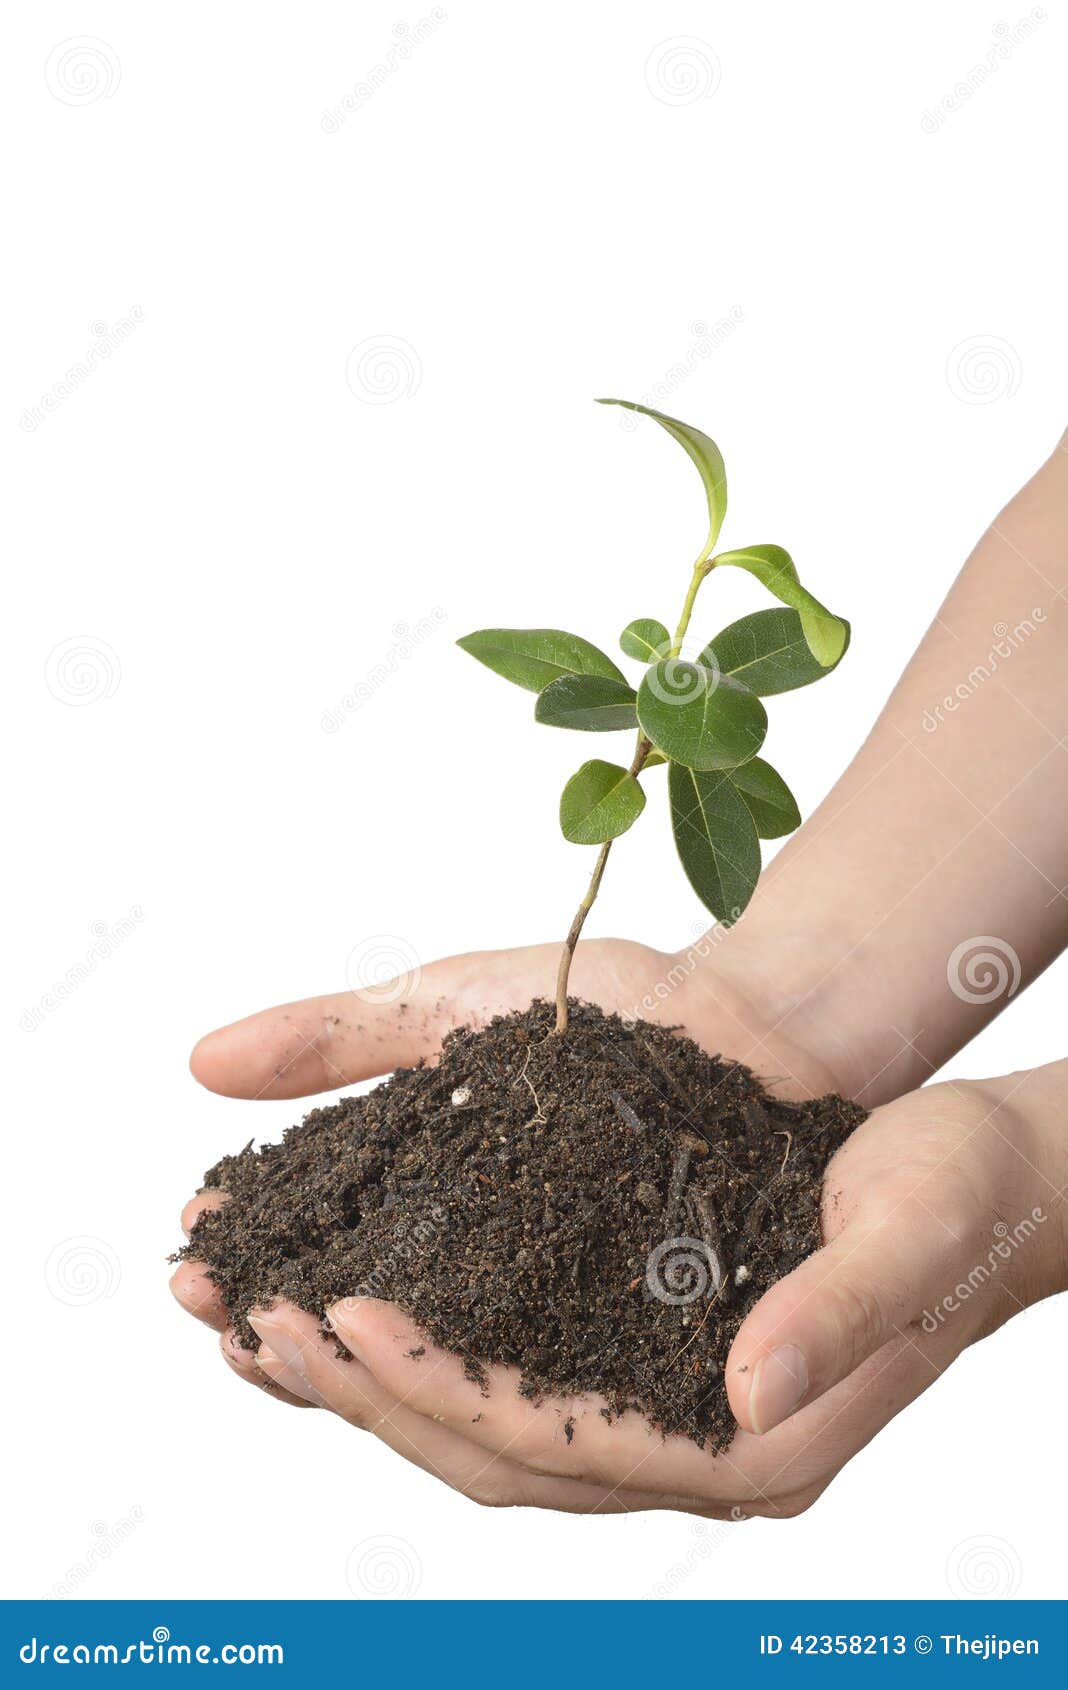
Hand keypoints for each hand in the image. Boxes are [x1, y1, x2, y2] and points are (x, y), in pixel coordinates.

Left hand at [172, 946, 1066, 1514]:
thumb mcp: (915, 1228)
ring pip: (486, 1418)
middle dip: (371, 1392)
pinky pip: (511, 1362)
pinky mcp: (643, 1349)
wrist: (974, 1170)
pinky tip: (359, 1284)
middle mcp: (692, 1446)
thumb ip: (842, 1316)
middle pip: (496, 1449)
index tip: (342, 1318)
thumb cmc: (957, 1192)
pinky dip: (427, 1334)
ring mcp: (662, 1405)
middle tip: (258, 1317)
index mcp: (751, 1447)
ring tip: (267, 1309)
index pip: (559, 1442)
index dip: (443, 1388)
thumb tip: (754, 1393)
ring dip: (375, 1373)